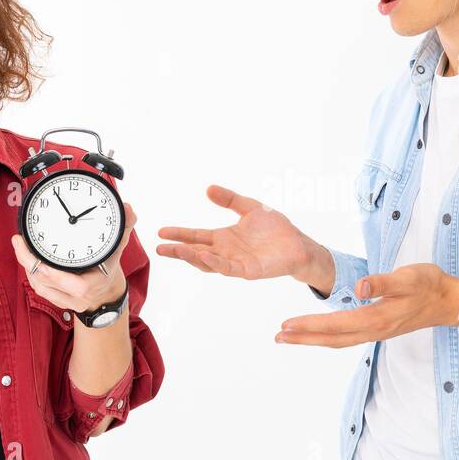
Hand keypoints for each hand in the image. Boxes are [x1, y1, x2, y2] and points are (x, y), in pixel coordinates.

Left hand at [11, 202, 135, 311]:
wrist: (107, 293)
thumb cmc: (109, 268)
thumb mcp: (117, 247)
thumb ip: (123, 227)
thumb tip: (128, 209)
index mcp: (95, 283)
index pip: (76, 286)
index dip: (55, 274)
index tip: (40, 256)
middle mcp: (79, 296)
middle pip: (48, 283)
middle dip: (30, 262)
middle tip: (19, 241)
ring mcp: (67, 300)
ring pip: (41, 286)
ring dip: (27, 266)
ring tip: (20, 245)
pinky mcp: (57, 299)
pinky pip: (39, 288)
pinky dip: (31, 272)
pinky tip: (26, 258)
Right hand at [156, 185, 315, 280]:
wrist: (298, 244)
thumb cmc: (275, 229)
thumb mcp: (250, 208)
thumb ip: (230, 199)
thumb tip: (208, 188)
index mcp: (224, 238)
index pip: (196, 236)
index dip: (179, 234)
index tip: (161, 231)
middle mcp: (226, 252)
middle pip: (196, 252)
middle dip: (178, 250)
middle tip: (159, 247)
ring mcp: (235, 262)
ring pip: (208, 262)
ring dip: (191, 257)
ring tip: (175, 250)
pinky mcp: (248, 270)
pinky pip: (228, 268)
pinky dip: (215, 263)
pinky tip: (203, 256)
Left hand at [274, 263, 458, 347]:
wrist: (449, 301)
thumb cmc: (429, 285)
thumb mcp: (409, 277)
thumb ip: (383, 282)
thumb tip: (359, 287)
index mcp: (378, 317)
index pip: (336, 324)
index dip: (310, 325)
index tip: (287, 324)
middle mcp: (374, 330)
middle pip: (332, 338)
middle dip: (303, 338)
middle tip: (277, 336)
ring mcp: (376, 332)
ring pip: (338, 340)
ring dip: (312, 339)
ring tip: (289, 337)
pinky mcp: (378, 329)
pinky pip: (347, 338)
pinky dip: (327, 337)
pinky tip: (317, 334)